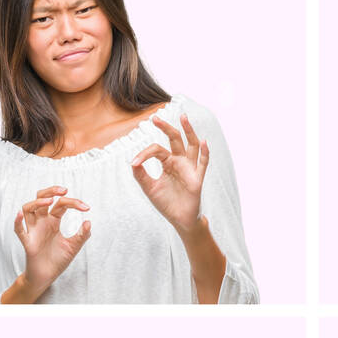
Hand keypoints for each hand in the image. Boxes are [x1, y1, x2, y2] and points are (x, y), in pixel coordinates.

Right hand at [13, 186, 90, 296]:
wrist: (47, 277)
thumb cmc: (58, 260)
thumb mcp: (74, 246)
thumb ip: (82, 235)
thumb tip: (88, 221)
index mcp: (53, 221)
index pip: (61, 204)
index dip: (73, 202)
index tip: (86, 208)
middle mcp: (42, 222)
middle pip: (41, 199)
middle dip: (50, 191)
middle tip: (64, 190)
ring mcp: (33, 230)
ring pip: (28, 209)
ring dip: (37, 203)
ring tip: (49, 202)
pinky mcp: (28, 242)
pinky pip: (19, 230)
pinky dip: (17, 222)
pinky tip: (20, 214)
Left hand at [130, 113, 208, 233]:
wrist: (178, 219)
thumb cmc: (166, 202)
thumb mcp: (149, 188)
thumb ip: (141, 175)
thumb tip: (132, 162)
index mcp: (168, 162)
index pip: (157, 149)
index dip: (144, 153)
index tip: (135, 163)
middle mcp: (180, 162)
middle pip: (175, 139)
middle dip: (166, 128)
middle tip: (155, 118)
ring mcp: (190, 168)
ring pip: (191, 146)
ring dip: (188, 131)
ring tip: (183, 117)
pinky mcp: (197, 179)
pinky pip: (203, 164)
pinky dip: (204, 153)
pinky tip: (204, 142)